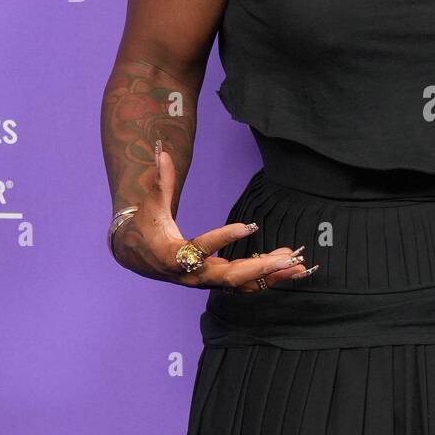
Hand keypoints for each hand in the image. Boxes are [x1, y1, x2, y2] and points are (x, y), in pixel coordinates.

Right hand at [111, 143, 313, 291]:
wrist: (137, 256)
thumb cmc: (145, 227)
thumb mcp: (151, 204)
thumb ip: (160, 180)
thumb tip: (160, 149)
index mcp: (173, 256)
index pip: (200, 249)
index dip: (223, 238)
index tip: (248, 226)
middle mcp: (192, 274)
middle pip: (229, 277)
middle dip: (259, 268)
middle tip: (286, 258)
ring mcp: (206, 281)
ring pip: (242, 284)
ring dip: (270, 276)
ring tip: (297, 265)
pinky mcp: (216, 282)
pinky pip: (245, 284)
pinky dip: (268, 277)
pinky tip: (290, 267)